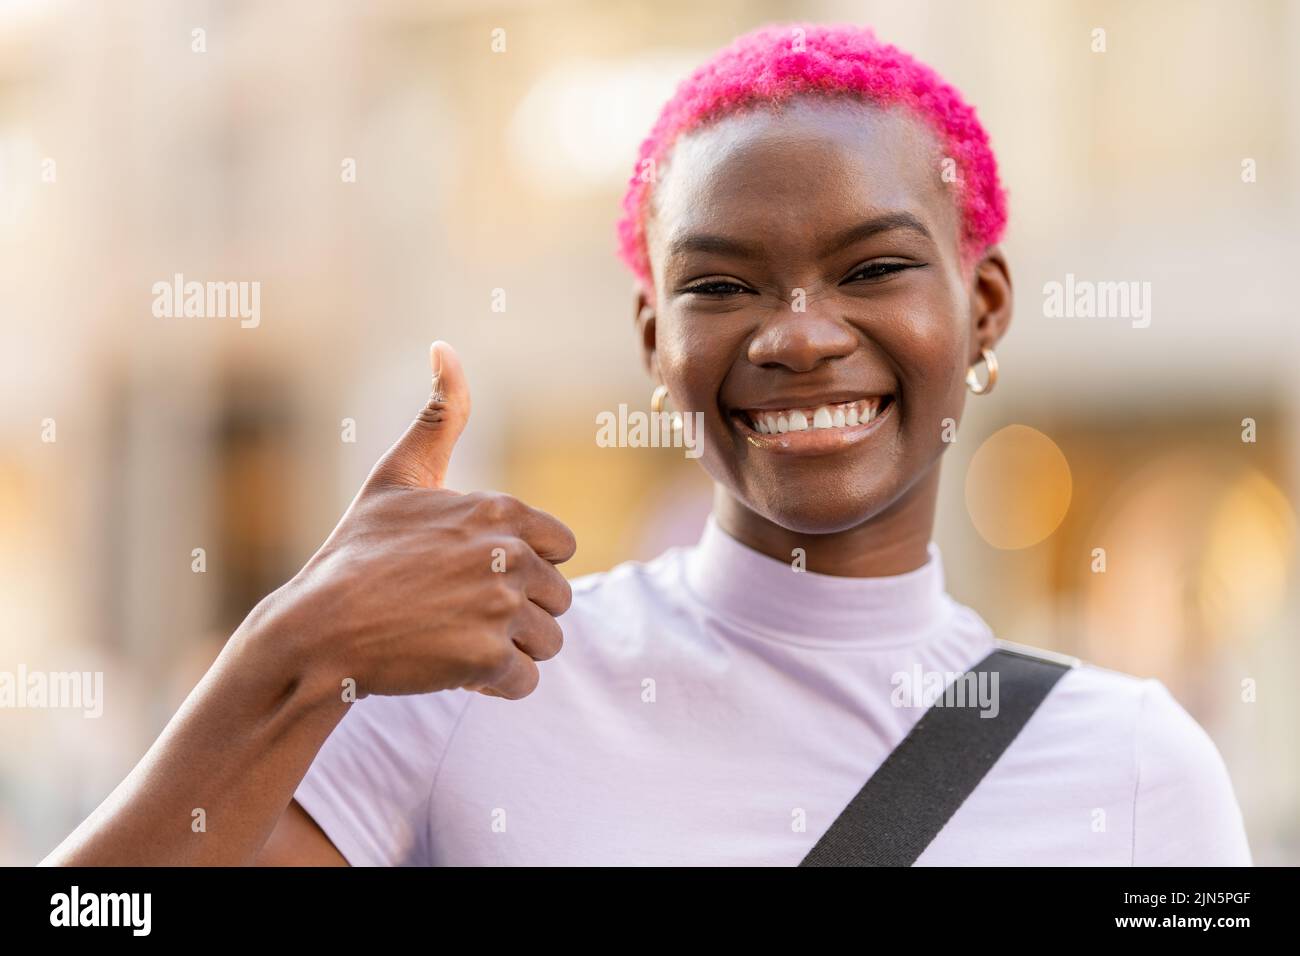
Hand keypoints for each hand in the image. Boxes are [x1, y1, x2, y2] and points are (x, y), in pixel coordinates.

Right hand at [248, 341, 575, 700]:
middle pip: (559, 597)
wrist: (314, 628)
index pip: (563, 547)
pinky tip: (453, 669)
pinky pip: (526, 682)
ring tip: (458, 640)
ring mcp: (500, 606)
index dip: (526, 566)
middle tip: (460, 613)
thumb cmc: (356, 552)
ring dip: (511, 650)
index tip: (479, 574)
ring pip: (548, 642)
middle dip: (519, 612)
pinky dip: (495, 685)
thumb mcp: (397, 475)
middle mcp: (510, 553)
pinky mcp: (486, 658)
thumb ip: (439, 415)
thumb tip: (445, 345)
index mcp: (502, 510)